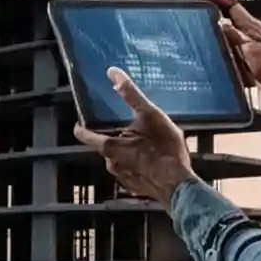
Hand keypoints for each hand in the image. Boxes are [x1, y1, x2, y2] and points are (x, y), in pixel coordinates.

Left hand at [72, 67, 198, 206]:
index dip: (82, 126)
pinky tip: (157, 160)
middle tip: (138, 130)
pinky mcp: (135, 187)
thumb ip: (130, 94)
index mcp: (110, 146)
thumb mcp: (150, 115)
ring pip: (121, 159)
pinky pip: (133, 171)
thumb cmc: (164, 148)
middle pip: (108, 145)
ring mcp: (123, 178)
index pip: (84, 134)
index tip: (82, 121)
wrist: (179, 184)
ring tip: (152, 145)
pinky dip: (140, 165)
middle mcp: (111, 164)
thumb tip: (113, 73)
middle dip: (120, 137)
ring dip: (131, 152)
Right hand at [196, 0, 260, 105]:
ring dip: (218, 38)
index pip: (232, 6)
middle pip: (230, 21)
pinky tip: (217, 63)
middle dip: (215, 18)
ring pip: (231, 39)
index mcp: (252, 27)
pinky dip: (224, 57)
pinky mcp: (253, 65)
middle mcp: (252, 35)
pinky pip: (234, 56)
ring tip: (202, 40)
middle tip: (198, 17)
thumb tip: (220, 23)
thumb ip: (233, 35)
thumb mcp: (250, 48)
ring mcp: (253, 50)